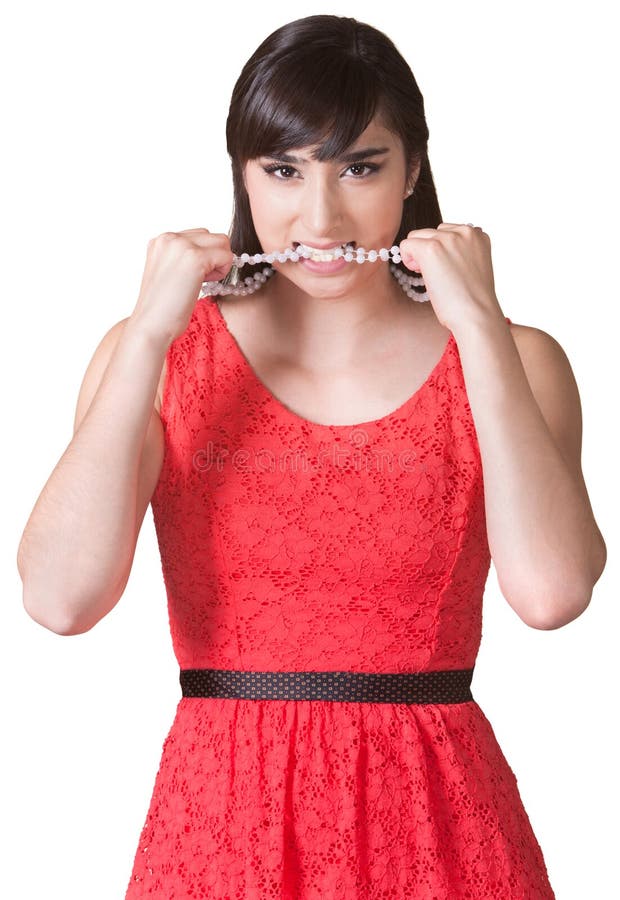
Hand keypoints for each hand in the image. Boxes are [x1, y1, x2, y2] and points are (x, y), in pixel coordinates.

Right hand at [130, 228, 234, 344]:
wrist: (150, 326)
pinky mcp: (196, 258)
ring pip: (223, 242)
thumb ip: (184, 258)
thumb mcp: (169, 273)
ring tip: (202, 282)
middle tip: (199, 281)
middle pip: (212, 235)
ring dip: (220, 263)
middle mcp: (169, 237)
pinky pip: (227, 256)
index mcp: (160, 240)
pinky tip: (205, 285)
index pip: (198, 235)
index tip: (191, 277)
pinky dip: (223, 272)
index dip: (203, 257)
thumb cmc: (162, 309)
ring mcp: (181, 245)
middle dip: (214, 258)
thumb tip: (214, 252)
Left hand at [399, 223, 503, 332]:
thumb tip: (441, 250)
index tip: (446, 269)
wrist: (477, 315)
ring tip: (430, 276)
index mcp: (478, 234)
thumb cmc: (474, 300)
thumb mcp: (473, 267)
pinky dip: (407, 259)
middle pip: (431, 232)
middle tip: (436, 275)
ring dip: (417, 255)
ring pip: (416, 236)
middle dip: (428, 251)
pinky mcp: (431, 248)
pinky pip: (406, 245)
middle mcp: (465, 231)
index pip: (448, 231)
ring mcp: (448, 238)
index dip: (442, 251)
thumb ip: (461, 251)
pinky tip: (419, 274)